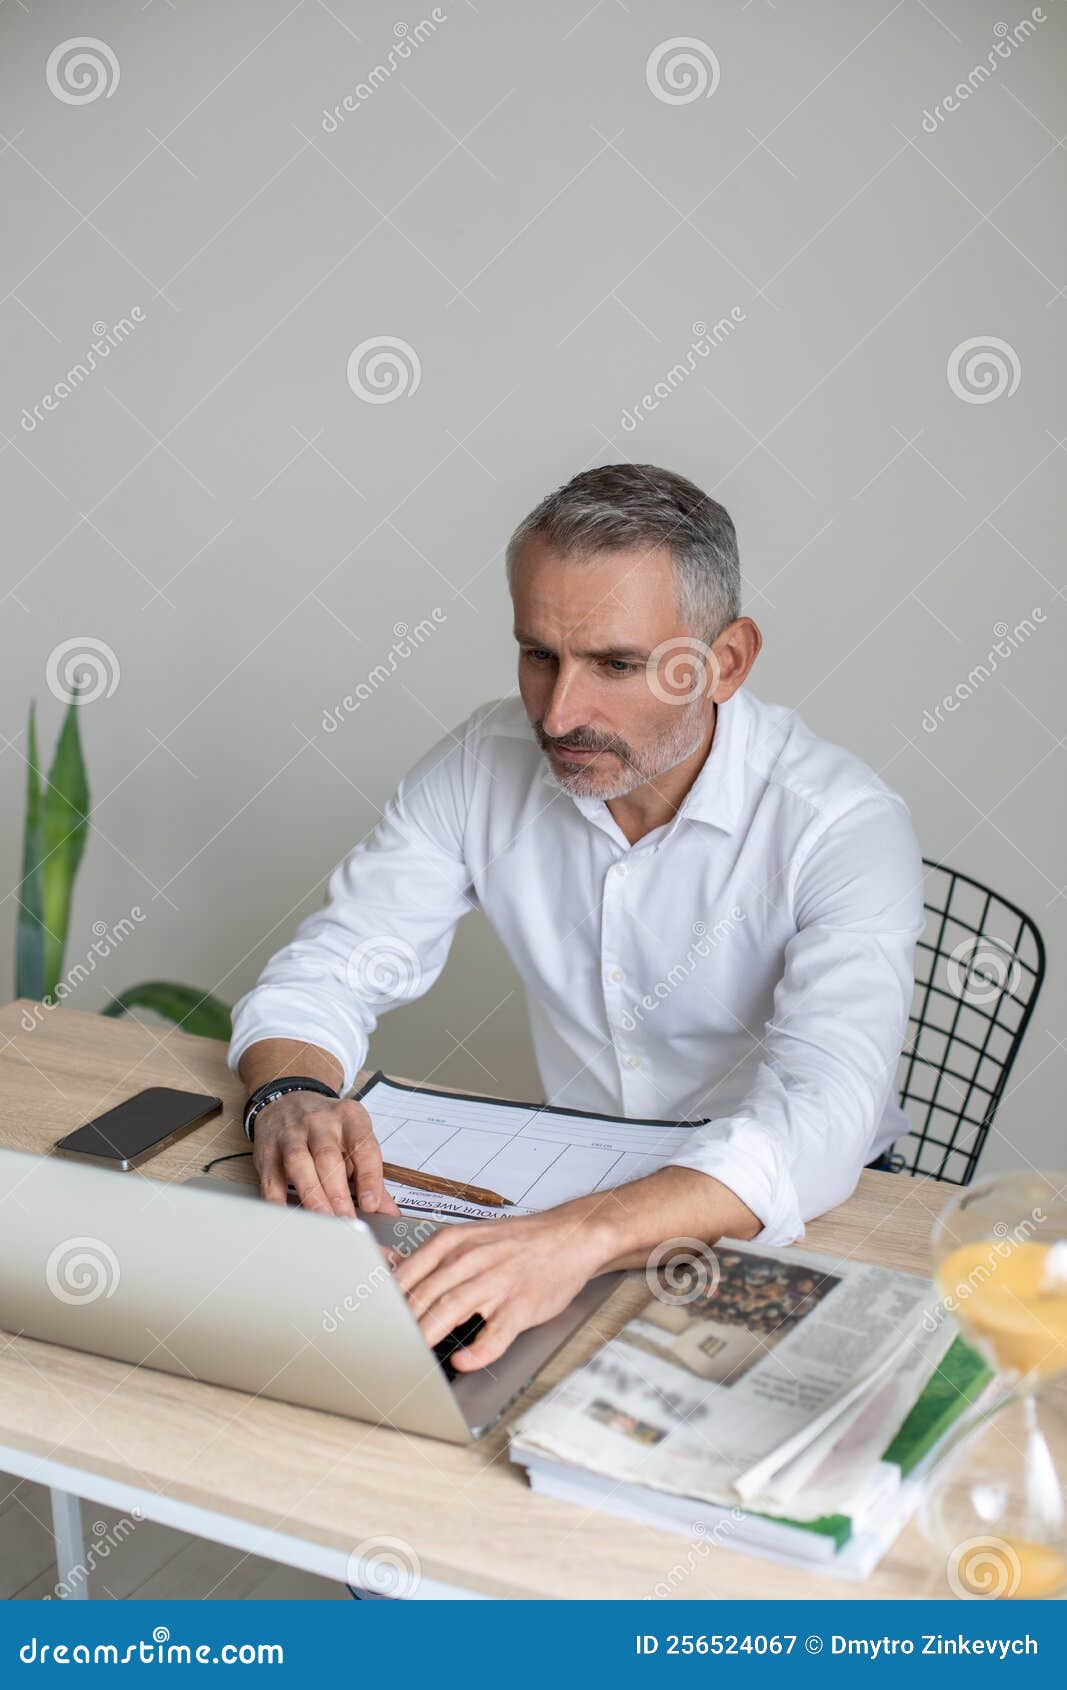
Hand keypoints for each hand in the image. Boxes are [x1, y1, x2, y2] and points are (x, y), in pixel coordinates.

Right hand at [251, 1092, 398, 1218]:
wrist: (287, 1099)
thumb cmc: (327, 1126)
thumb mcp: (353, 1137)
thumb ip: (369, 1173)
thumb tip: (388, 1210)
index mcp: (349, 1117)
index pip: (363, 1146)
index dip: (369, 1177)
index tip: (371, 1204)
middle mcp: (320, 1121)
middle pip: (329, 1157)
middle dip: (338, 1192)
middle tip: (346, 1219)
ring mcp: (291, 1133)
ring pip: (299, 1162)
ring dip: (311, 1193)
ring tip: (322, 1218)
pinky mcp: (268, 1149)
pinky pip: (271, 1176)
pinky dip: (278, 1199)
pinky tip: (288, 1214)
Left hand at [393, 1208, 613, 1371]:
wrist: (570, 1236)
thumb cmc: (517, 1242)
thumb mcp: (471, 1236)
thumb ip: (434, 1258)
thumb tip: (393, 1274)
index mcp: (455, 1241)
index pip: (409, 1273)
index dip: (387, 1300)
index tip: (371, 1320)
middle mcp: (473, 1258)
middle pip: (425, 1294)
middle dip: (401, 1322)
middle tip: (384, 1344)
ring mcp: (498, 1282)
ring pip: (452, 1310)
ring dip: (427, 1334)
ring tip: (410, 1355)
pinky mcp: (521, 1305)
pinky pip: (496, 1333)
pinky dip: (477, 1351)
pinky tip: (463, 1361)